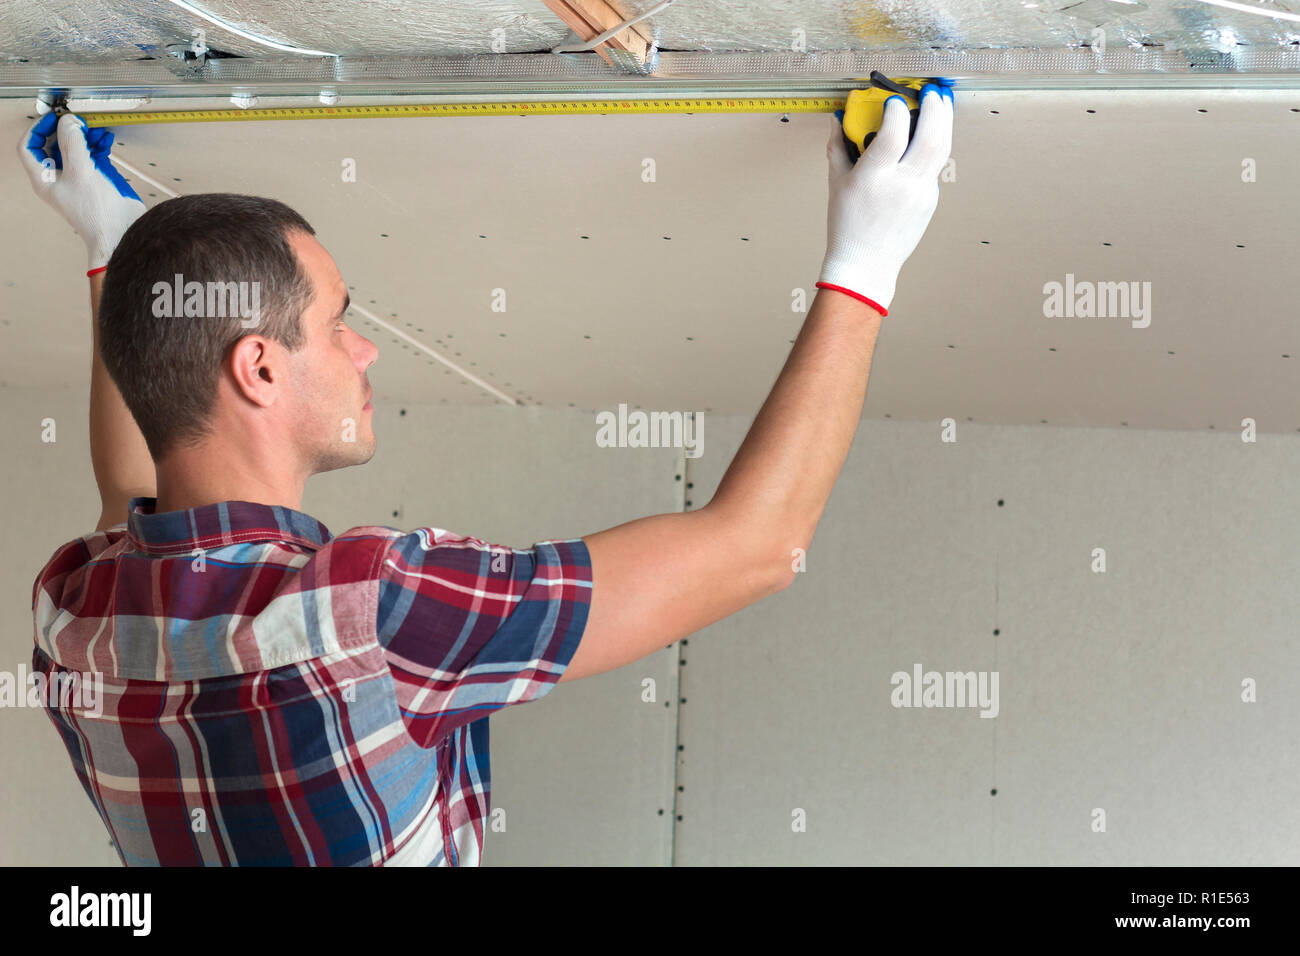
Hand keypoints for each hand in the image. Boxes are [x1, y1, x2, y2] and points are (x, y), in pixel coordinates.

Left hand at [18, 111, 145, 271]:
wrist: (121, 231)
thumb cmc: (96, 214)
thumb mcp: (81, 171)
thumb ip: (73, 142)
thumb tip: (69, 122)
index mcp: (45, 178)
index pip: (30, 147)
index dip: (38, 129)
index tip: (53, 118)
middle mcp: (59, 176)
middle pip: (54, 144)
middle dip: (66, 130)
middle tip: (77, 121)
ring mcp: (78, 177)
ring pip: (75, 148)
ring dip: (84, 136)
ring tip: (95, 129)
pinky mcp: (96, 178)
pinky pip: (93, 155)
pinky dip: (98, 145)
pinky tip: (105, 139)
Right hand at [817, 83, 953, 315]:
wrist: (865, 263)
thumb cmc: (847, 226)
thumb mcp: (837, 183)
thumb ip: (838, 147)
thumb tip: (838, 120)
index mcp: (875, 178)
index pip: (894, 133)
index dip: (896, 110)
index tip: (892, 100)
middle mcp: (902, 184)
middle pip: (931, 136)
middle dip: (934, 107)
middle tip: (930, 91)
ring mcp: (921, 193)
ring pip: (943, 149)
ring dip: (945, 121)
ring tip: (941, 102)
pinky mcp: (931, 199)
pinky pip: (935, 166)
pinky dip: (935, 145)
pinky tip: (930, 134)